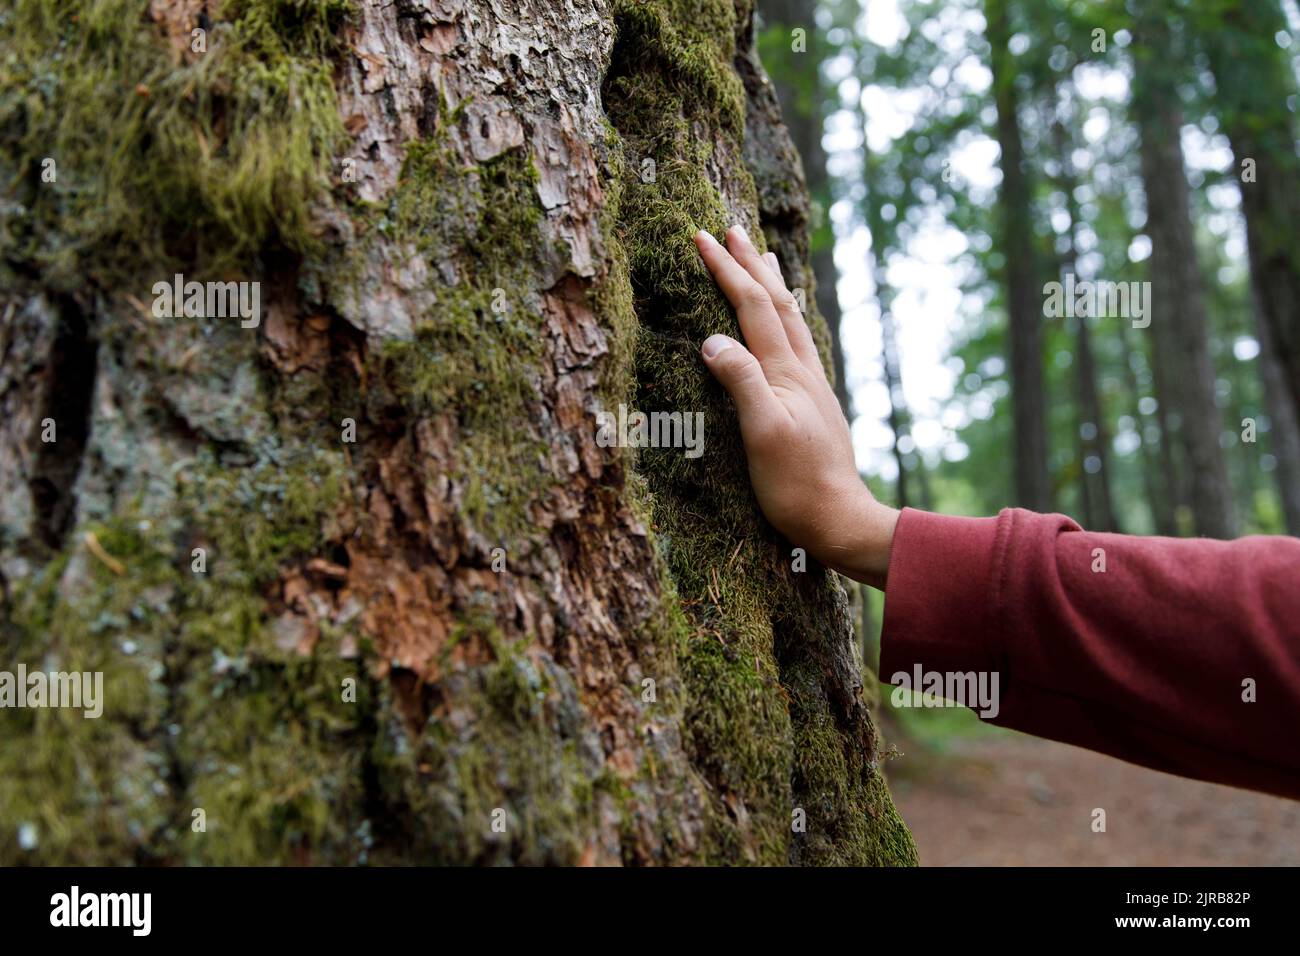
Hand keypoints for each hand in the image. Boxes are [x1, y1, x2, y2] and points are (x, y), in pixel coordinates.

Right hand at [695, 225, 898, 587]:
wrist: (838, 518)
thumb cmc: (794, 485)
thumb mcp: (761, 434)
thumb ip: (741, 382)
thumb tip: (711, 339)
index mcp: (786, 373)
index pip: (753, 307)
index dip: (727, 270)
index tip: (701, 238)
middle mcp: (802, 370)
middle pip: (776, 302)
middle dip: (750, 264)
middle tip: (732, 229)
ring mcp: (811, 386)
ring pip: (792, 319)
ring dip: (774, 284)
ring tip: (765, 257)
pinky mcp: (813, 403)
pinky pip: (798, 343)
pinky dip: (786, 318)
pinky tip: (786, 325)